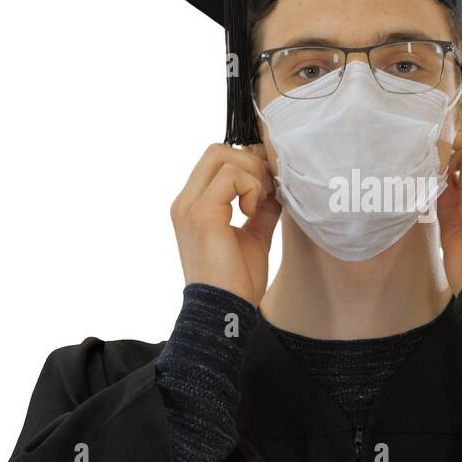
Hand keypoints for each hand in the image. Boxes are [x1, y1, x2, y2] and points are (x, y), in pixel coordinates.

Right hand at [170, 143, 280, 305]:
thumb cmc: (236, 281)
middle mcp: (185, 201)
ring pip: (223, 156)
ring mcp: (190, 205)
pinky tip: (253, 212)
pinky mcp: (201, 213)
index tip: (265, 190)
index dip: (246, 165)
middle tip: (265, 193)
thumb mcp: (254, 236)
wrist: (223, 311)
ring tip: (259, 205)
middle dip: (250, 163)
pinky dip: (251, 188)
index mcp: (193, 205)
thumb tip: (275, 190)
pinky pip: (231, 176)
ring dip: (252, 175)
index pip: (216, 160)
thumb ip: (261, 210)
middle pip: (217, 150)